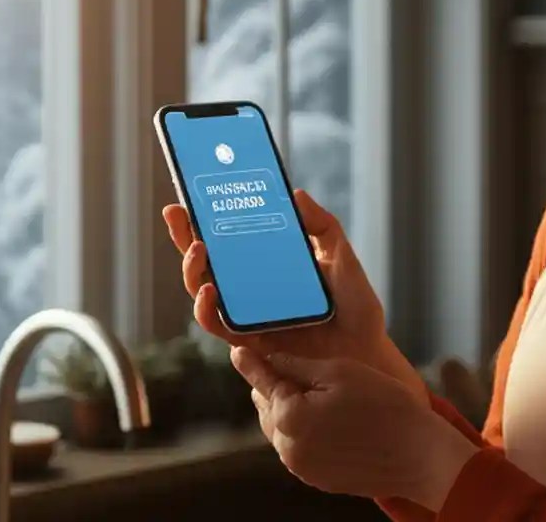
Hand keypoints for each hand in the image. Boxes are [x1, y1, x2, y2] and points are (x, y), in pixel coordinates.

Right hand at [162, 190, 426, 405]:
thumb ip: (322, 226)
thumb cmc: (356, 308)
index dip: (205, 220)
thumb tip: (295, 194)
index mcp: (269, 267)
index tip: (190, 194)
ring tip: (199, 248)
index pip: (229, 240)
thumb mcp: (341, 257)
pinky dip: (207, 309)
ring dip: (192, 270)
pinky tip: (210, 291)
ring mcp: (248, 317)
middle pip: (207, 263)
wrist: (367, 351)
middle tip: (178, 213)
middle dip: (185, 236)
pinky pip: (218, 327)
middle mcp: (252, 291)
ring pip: (203, 292)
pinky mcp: (250, 343)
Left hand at [233, 347, 478, 508]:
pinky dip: (305, 433)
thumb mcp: (340, 371)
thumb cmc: (384, 405)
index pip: (262, 382)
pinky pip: (300, 449)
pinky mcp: (318, 479)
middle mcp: (288, 447)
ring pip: (283, 431)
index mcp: (289, 416)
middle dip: (275, 389)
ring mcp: (302, 467)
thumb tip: (268, 358)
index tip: (238, 351)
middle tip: (285, 369)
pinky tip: (328, 421)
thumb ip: (297, 366)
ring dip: (290, 412)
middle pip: (268, 409)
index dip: (252, 364)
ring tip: (311, 394)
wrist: (418, 454)